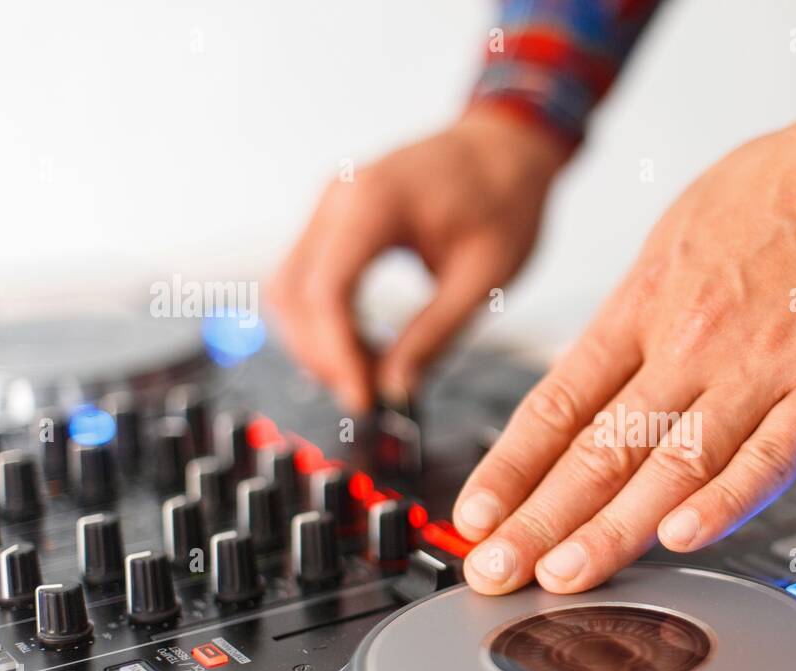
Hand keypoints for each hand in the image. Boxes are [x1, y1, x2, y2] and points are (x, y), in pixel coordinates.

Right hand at [268, 108, 567, 410]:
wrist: (506, 147)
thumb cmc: (505, 199)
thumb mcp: (483, 279)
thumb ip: (436, 335)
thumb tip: (396, 389)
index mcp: (375, 204)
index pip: (328, 292)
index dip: (338, 354)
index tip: (363, 398)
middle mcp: (339, 198)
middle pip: (294, 294)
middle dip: (323, 354)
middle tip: (367, 396)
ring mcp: (331, 205)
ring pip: (288, 288)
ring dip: (316, 340)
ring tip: (367, 375)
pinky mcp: (336, 218)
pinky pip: (306, 276)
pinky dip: (323, 318)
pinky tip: (363, 346)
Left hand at [452, 89, 795, 594]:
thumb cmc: (785, 191)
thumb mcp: (681, 231)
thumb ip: (640, 309)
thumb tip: (597, 367)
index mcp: (648, 302)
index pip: (560, 401)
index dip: (511, 466)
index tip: (476, 514)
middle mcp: (690, 341)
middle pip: (601, 446)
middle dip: (539, 518)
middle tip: (496, 570)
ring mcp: (758, 369)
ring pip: (673, 465)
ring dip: (612, 529)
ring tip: (564, 577)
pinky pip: (770, 458)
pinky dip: (725, 503)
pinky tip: (682, 540)